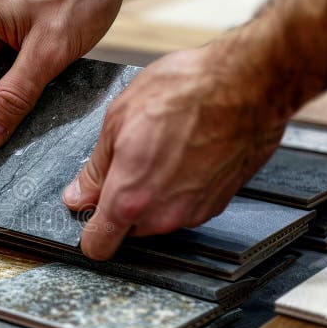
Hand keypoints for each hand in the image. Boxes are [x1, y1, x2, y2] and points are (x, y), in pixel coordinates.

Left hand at [63, 41, 285, 259]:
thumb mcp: (118, 120)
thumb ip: (95, 168)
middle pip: (128, 228)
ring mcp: (194, 212)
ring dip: (152, 194)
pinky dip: (180, 188)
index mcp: (130, 198)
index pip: (99, 245)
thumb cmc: (186, 91)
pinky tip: (183, 153)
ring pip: (158, 216)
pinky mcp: (219, 203)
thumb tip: (78, 194)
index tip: (89, 214)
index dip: (89, 231)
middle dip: (122, 203)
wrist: (248, 83)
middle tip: (126, 163)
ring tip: (160, 150)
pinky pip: (185, 205)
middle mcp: (163, 215)